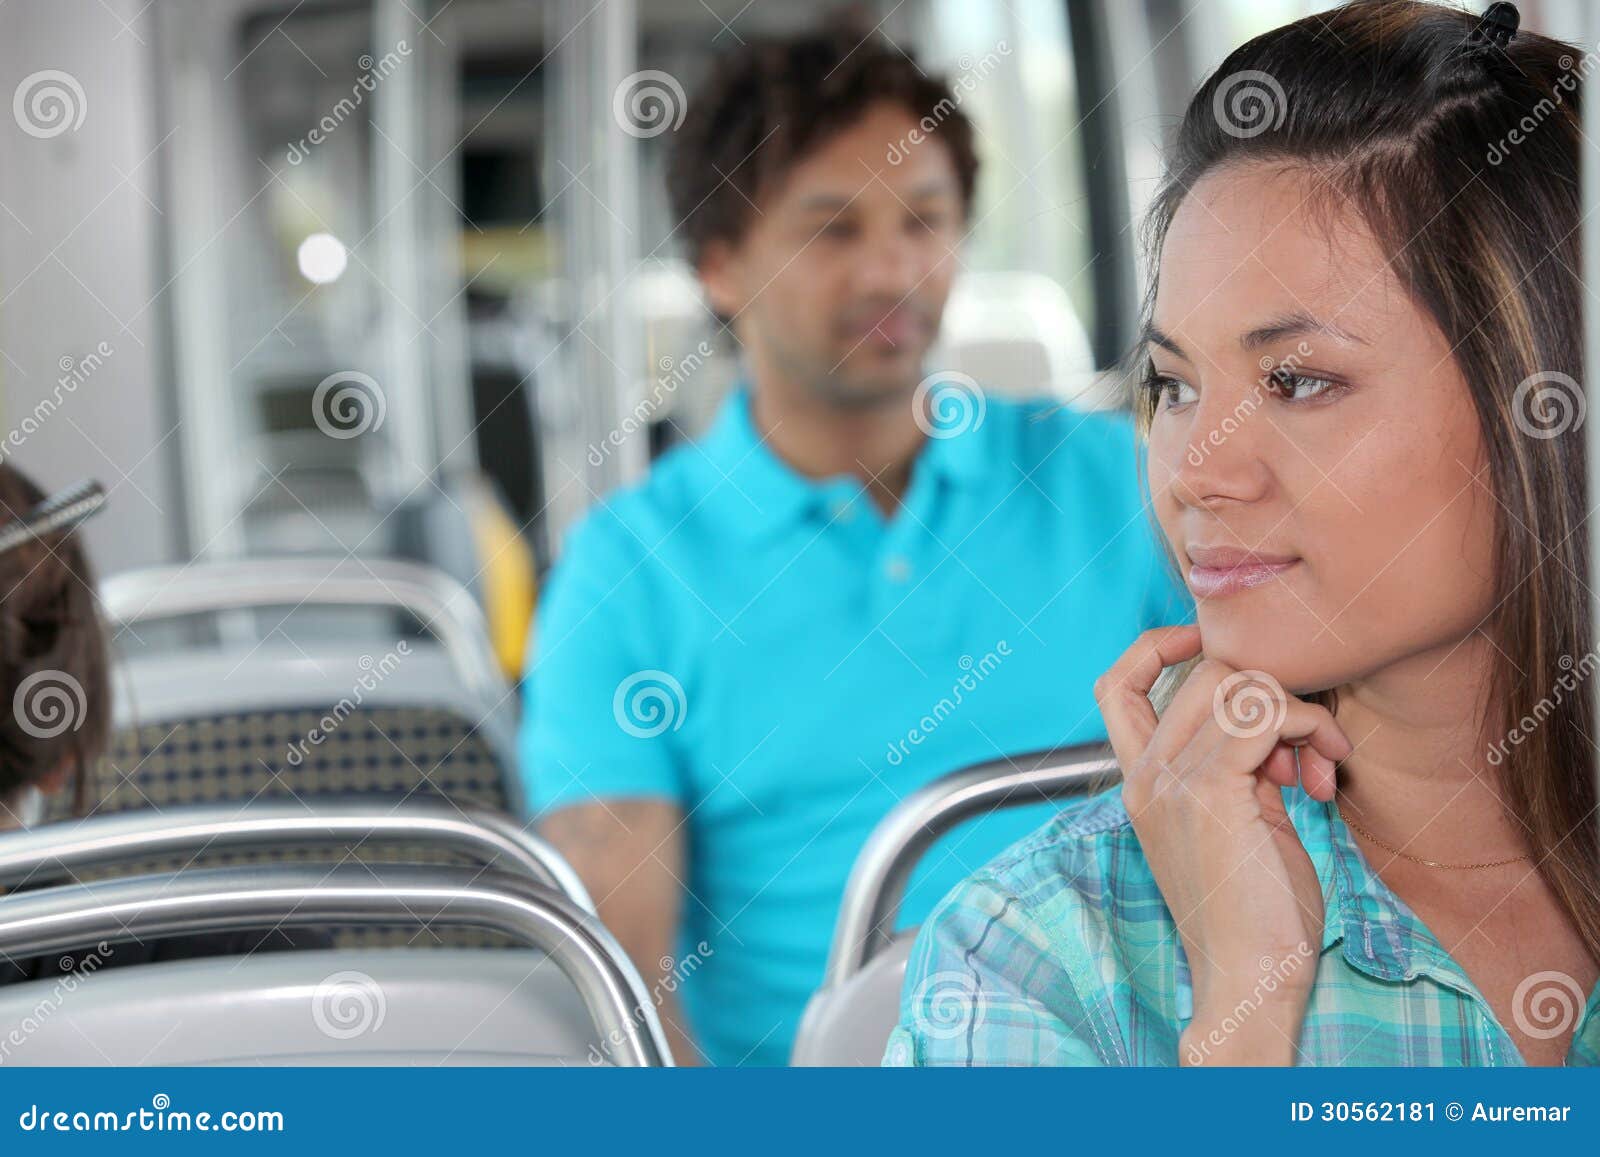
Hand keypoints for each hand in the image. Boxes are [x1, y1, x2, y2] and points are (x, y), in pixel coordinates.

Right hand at [1093, 626, 1350, 1064]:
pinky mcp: (1212, 793)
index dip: (1161, 647)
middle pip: (1203, 671)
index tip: (1220, 661)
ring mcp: (1173, 782)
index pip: (1118, 684)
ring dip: (1298, 710)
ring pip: (1238, 683)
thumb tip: (1271, 721)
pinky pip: (1264, 713)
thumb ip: (1236, 767)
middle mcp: (1147, 775)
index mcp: (1141, 782)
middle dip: (1270, 689)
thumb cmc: (1254, 915)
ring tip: (1316, 764)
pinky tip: (1322, 772)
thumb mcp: (1235, 823)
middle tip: (1302, 747)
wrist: (1249, 979)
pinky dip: (1306, 726)